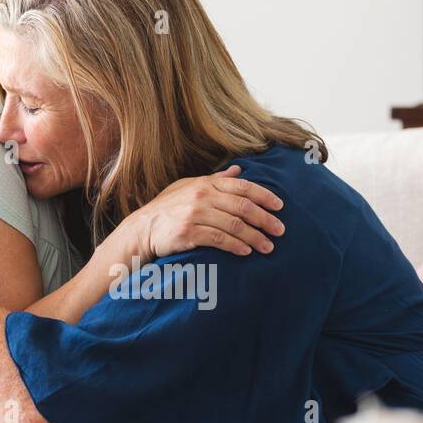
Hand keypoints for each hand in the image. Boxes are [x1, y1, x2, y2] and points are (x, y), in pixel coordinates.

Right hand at [127, 165, 284, 260]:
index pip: (243, 187)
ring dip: (255, 237)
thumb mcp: (189, 187)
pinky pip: (219, 240)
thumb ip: (216, 180)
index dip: (264, 196)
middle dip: (265, 220)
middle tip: (280, 231)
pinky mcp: (188, 233)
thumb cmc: (167, 209)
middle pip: (243, 207)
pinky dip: (236, 246)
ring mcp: (195, 214)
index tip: (280, 207)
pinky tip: (247, 252)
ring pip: (234, 225)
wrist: (141, 229)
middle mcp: (202, 196)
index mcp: (206, 183)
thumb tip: (239, 170)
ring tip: (268, 247)